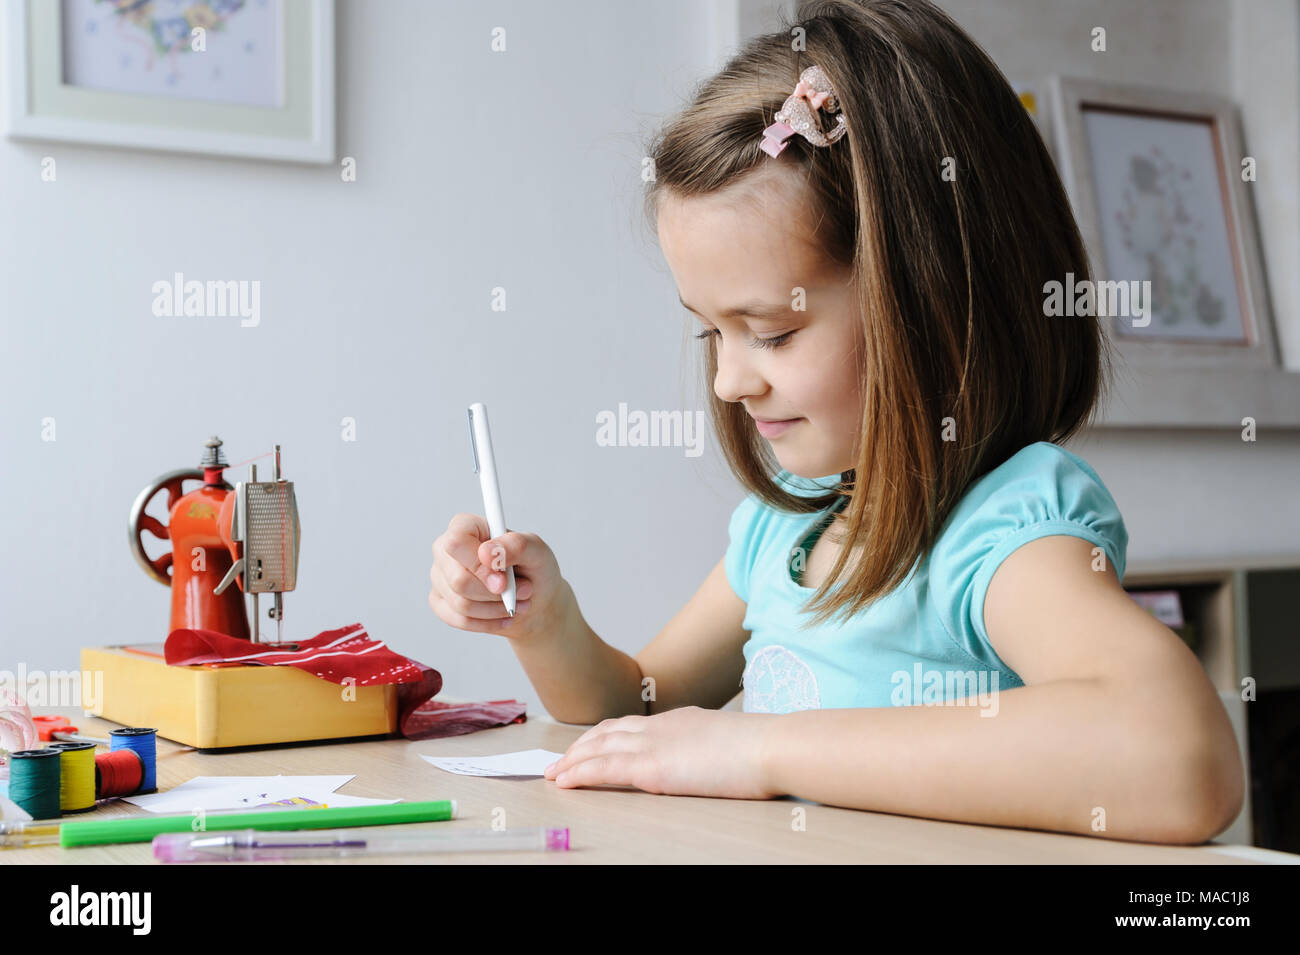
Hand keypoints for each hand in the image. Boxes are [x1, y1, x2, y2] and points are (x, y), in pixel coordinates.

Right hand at [428, 513, 565, 637]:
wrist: (537, 600)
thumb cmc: (534, 569)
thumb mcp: (537, 552)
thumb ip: (516, 545)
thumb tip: (486, 552)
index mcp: (465, 526)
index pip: (456, 543)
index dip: (478, 565)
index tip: (504, 581)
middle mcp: (446, 549)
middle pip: (458, 579)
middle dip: (495, 593)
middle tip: (523, 591)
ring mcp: (440, 576)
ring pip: (460, 603)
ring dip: (495, 608)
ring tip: (518, 602)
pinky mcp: (441, 602)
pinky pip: (458, 620)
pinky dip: (487, 623)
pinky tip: (503, 617)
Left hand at [542, 706, 778, 799]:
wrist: (770, 746)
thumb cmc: (764, 749)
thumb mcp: (730, 742)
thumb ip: (710, 747)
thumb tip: (709, 758)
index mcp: (680, 720)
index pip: (631, 724)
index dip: (604, 735)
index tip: (589, 744)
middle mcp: (660, 727)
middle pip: (607, 733)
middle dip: (580, 747)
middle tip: (561, 761)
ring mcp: (654, 745)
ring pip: (598, 748)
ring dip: (572, 761)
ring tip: (554, 773)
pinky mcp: (652, 767)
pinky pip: (604, 769)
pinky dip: (580, 773)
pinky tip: (565, 781)